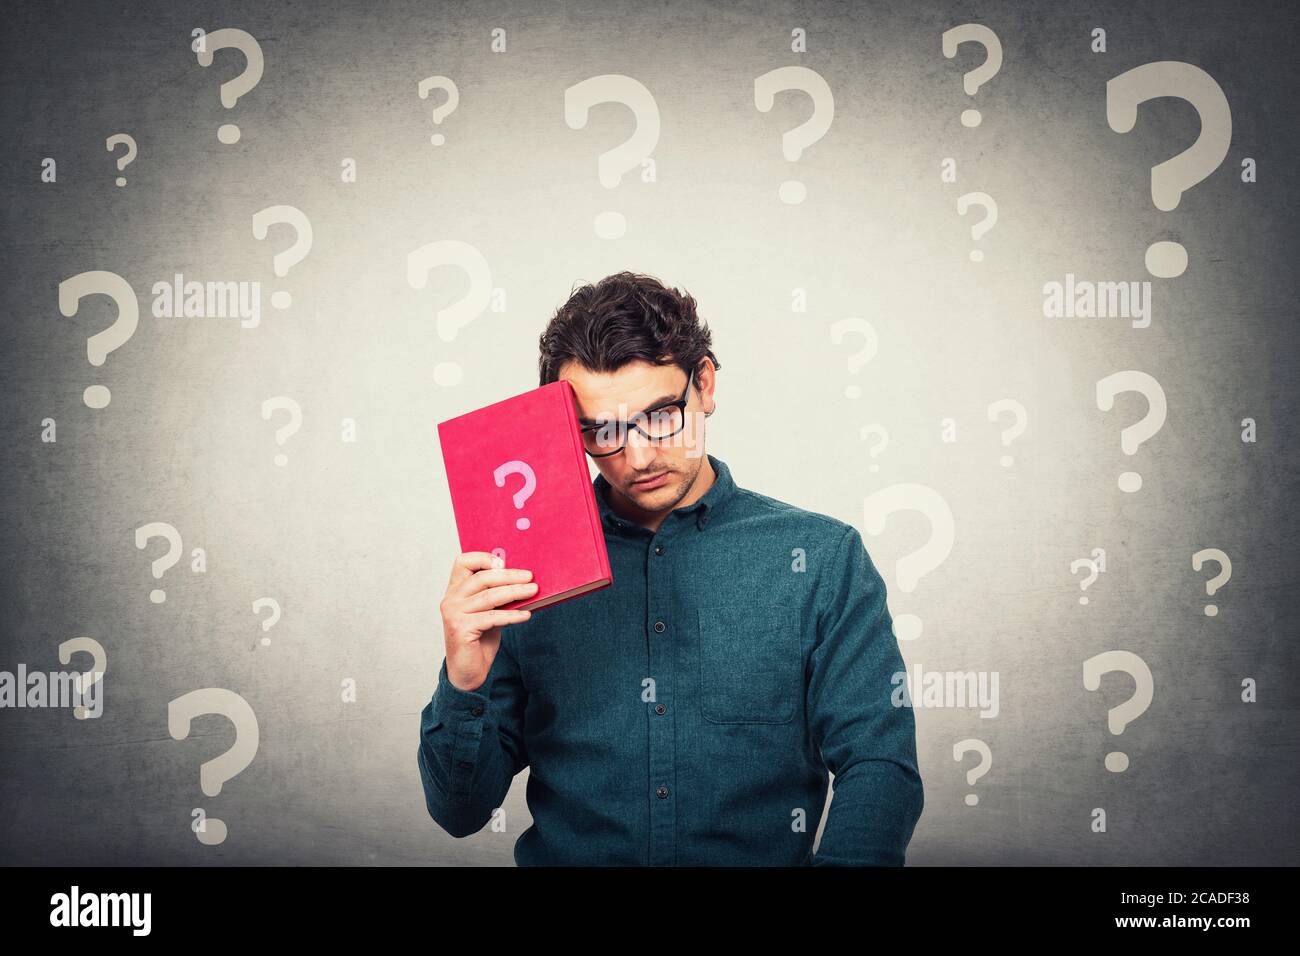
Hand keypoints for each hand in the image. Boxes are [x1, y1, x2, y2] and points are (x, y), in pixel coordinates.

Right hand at [440, 552, 536, 691]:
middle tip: (530, 577)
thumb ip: (496, 595)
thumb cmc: (479, 639)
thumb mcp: (488, 612)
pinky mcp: (461, 628)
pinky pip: (492, 617)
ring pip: (489, 596)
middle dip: (509, 576)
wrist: (468, 671)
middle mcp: (451, 599)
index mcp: (455, 590)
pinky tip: (526, 614)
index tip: (504, 562)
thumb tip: (523, 580)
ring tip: (533, 591)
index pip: (463, 562)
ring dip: (515, 592)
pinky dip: (512, 615)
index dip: (483, 558)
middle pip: (482, 578)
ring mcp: (454, 613)